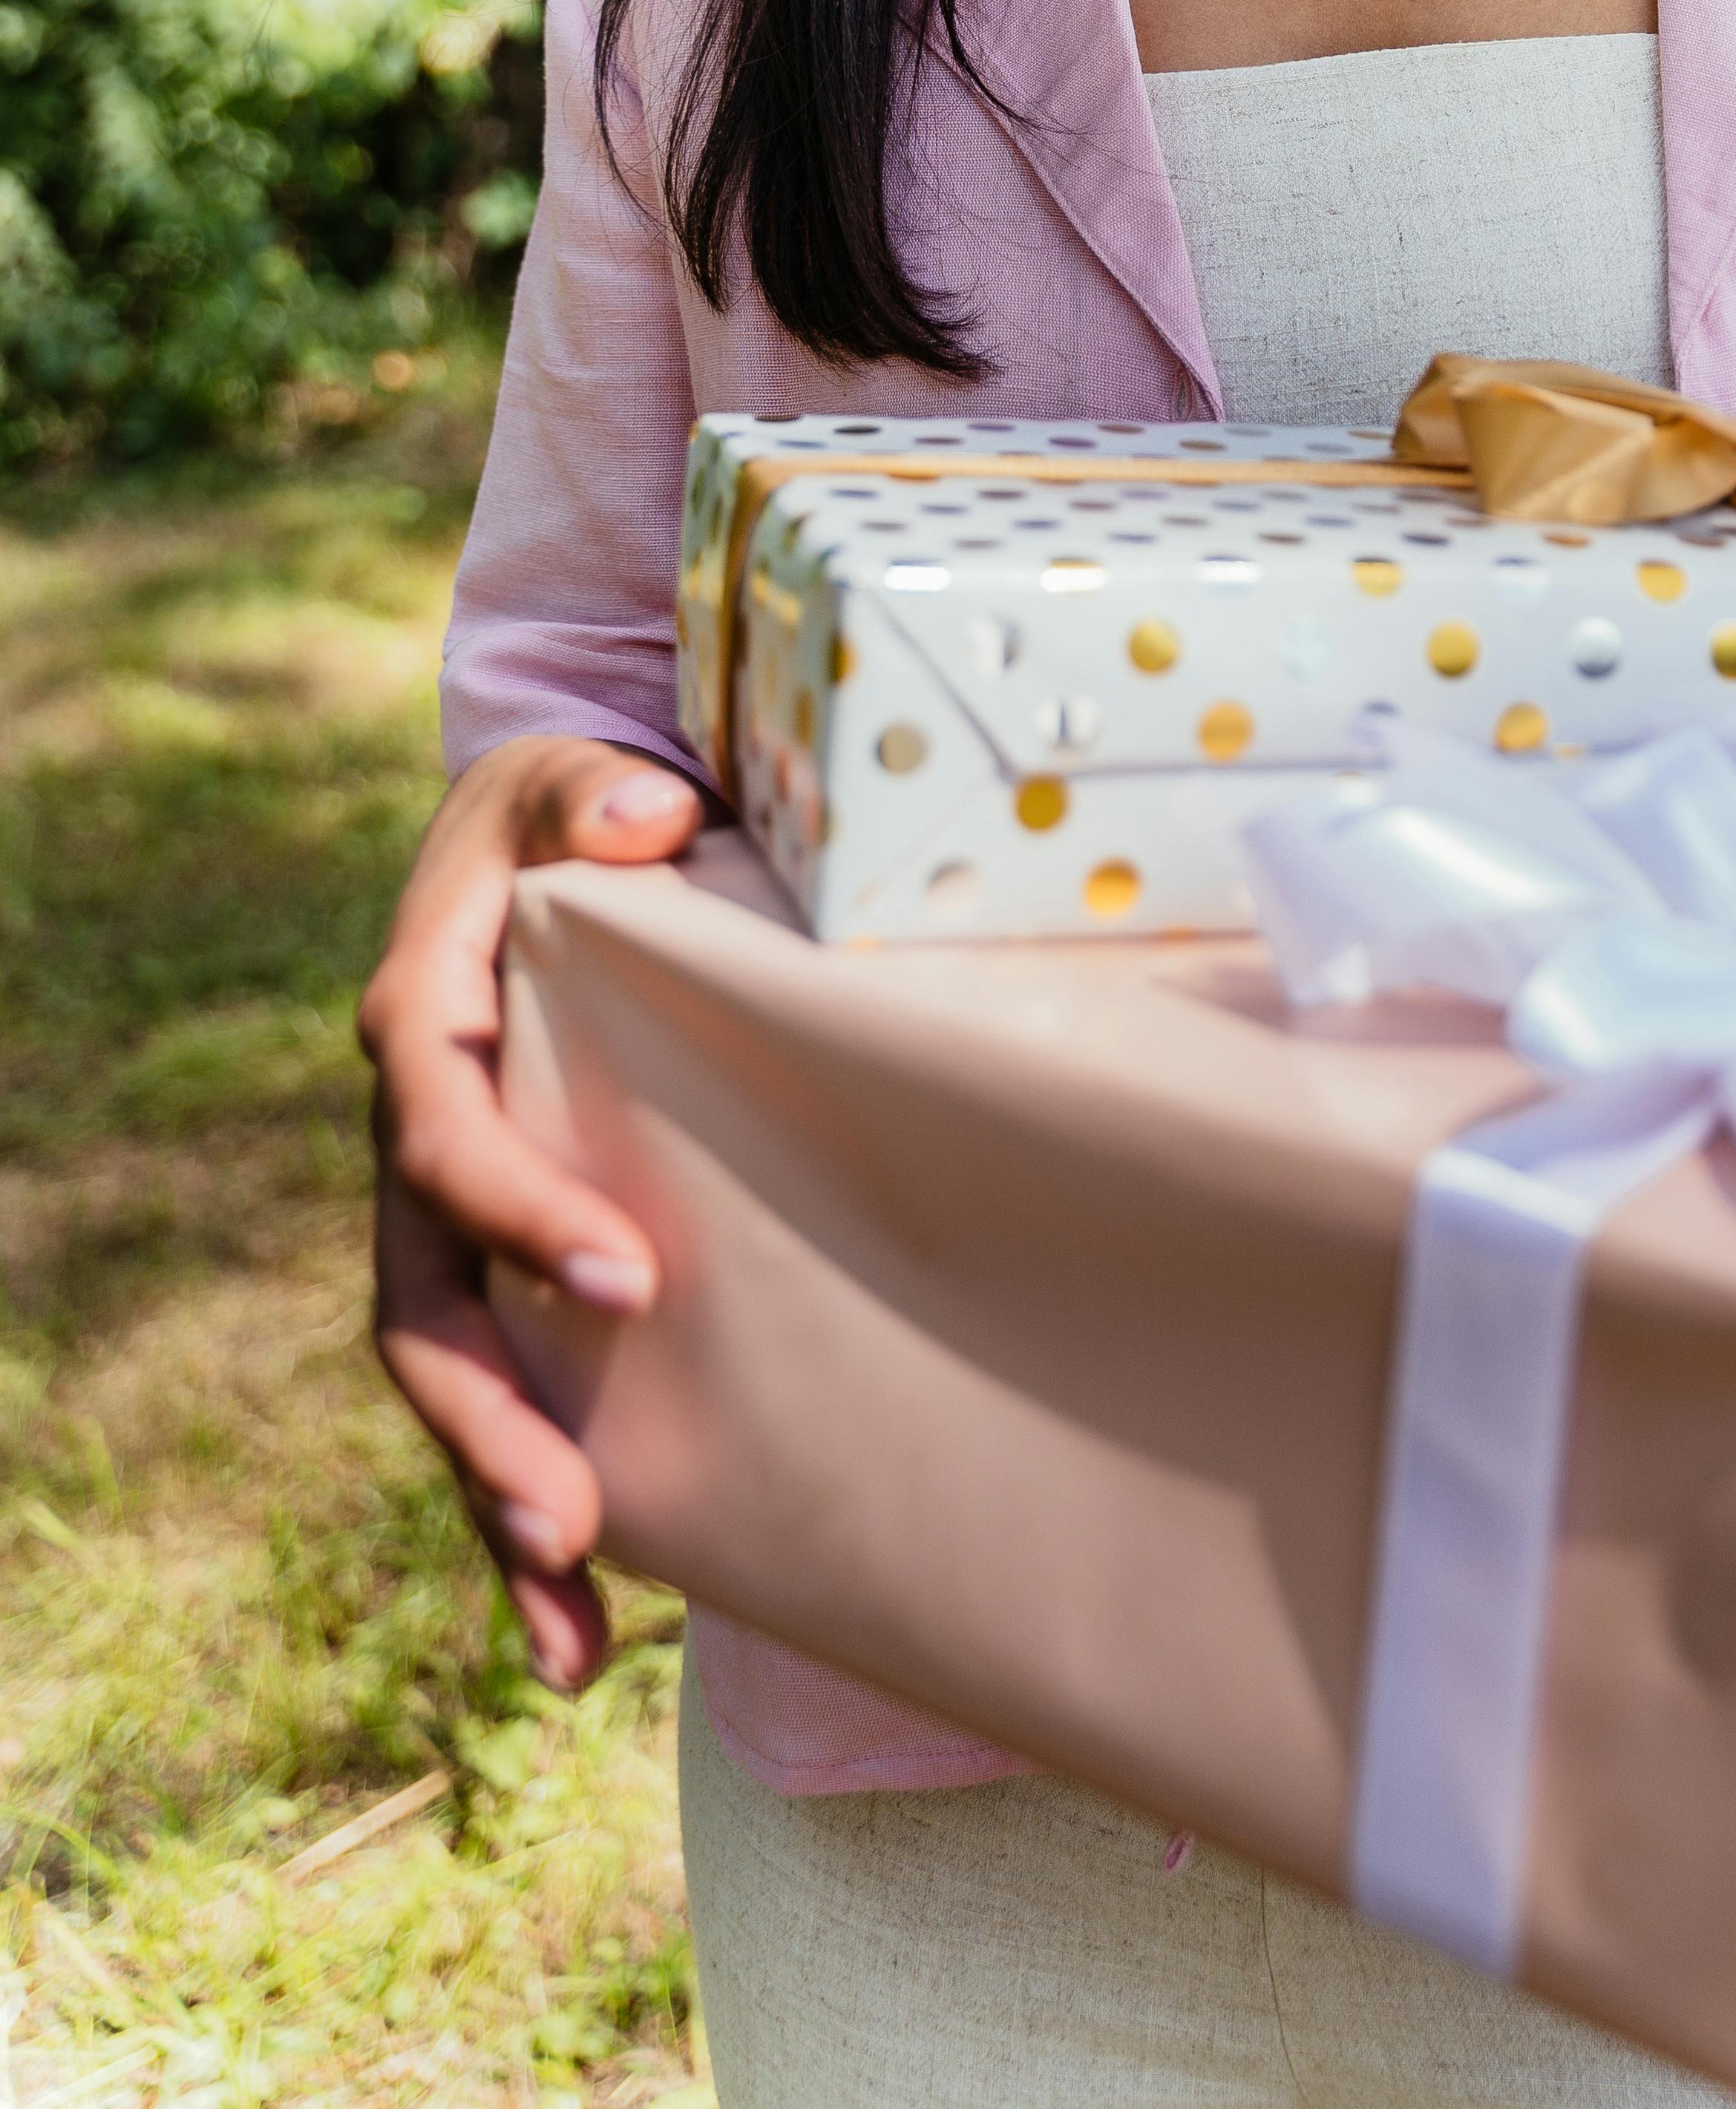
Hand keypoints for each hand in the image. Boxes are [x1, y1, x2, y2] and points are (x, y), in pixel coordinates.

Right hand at [360, 736, 704, 1688]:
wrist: (558, 840)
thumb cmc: (580, 810)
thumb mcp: (578, 778)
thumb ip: (601, 788)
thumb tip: (644, 817)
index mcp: (425, 1023)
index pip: (452, 1135)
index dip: (522, 1210)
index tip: (631, 1278)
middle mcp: (415, 1135)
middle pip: (421, 1304)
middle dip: (484, 1419)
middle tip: (568, 1517)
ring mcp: (445, 1216)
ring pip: (446, 1381)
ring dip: (494, 1501)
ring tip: (571, 1624)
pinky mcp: (497, 1265)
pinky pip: (495, 1398)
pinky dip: (523, 1513)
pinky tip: (579, 1633)